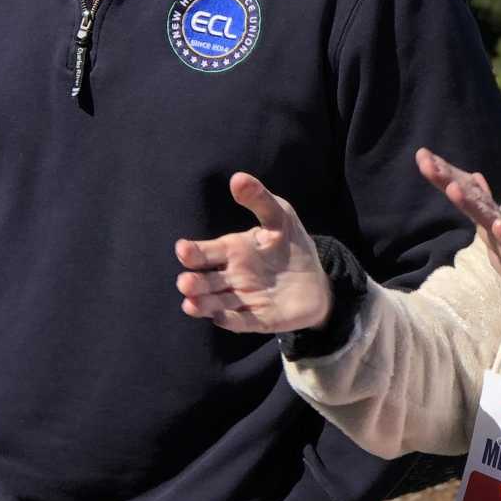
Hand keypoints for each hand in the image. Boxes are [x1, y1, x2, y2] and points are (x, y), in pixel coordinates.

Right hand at [175, 173, 330, 332]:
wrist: (317, 280)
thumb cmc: (292, 245)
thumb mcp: (280, 217)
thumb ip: (260, 200)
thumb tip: (237, 178)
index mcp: (232, 250)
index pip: (206, 252)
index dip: (193, 252)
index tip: (183, 250)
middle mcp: (231, 276)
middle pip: (205, 281)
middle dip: (193, 283)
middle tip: (185, 282)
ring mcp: (243, 299)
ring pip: (216, 303)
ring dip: (203, 305)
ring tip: (190, 304)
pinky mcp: (259, 319)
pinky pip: (241, 322)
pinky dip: (230, 320)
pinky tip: (220, 318)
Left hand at [417, 147, 500, 347]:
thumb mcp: (500, 239)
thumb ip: (486, 212)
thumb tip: (473, 180)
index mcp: (495, 226)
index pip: (469, 196)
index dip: (446, 177)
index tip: (421, 155)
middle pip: (476, 202)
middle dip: (450, 181)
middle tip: (427, 161)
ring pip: (495, 222)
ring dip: (475, 205)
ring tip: (453, 189)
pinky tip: (498, 227)